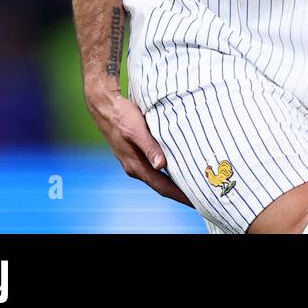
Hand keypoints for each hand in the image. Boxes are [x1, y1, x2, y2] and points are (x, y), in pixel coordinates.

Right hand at [85, 82, 193, 207]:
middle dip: (181, 193)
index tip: (196, 201)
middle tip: (202, 196)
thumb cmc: (121, 115)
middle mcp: (135, 168)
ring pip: (159, 178)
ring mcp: (136, 162)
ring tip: (194, 186)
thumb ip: (149, 147)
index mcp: (135, 165)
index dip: (180, 195)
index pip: (162, 187)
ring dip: (176, 183)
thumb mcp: (136, 130)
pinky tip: (180, 169)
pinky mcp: (137, 154)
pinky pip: (156, 169)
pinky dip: (169, 172)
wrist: (105, 106)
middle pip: (162, 186)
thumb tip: (161, 165)